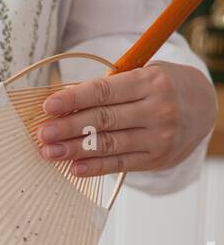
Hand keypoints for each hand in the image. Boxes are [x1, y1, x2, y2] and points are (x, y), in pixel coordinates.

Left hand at [38, 61, 216, 176]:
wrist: (203, 107)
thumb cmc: (161, 87)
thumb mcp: (143, 76)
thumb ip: (111, 88)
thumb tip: (66, 102)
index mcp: (150, 81)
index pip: (105, 91)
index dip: (74, 99)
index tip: (49, 106)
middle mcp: (157, 109)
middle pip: (104, 119)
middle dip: (69, 127)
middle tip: (43, 134)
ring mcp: (158, 136)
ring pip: (110, 144)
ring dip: (75, 150)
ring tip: (50, 152)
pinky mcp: (157, 158)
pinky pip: (121, 164)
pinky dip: (95, 167)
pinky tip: (74, 168)